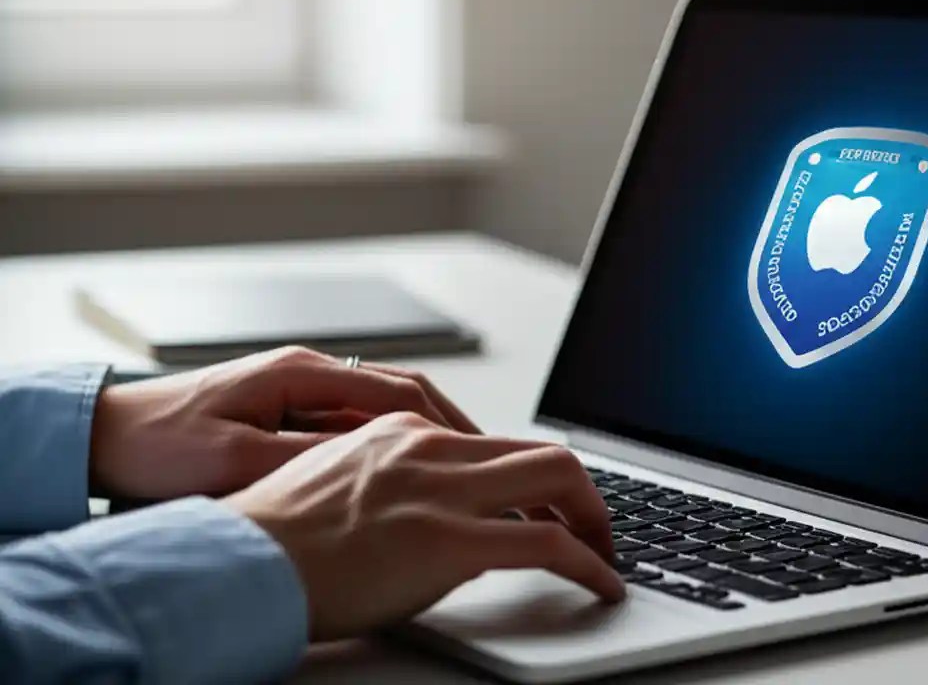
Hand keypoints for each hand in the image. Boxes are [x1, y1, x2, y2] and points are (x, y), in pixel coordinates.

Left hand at [90, 346, 477, 499]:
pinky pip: (353, 421)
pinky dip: (388, 442)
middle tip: (485, 456)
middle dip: (448, 423)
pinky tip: (403, 469)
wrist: (104, 439)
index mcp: (298, 372)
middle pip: (399, 392)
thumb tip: (368, 464)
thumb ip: (305, 458)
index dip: (445, 422)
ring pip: (380, 407)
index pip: (397, 391)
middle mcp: (304, 372)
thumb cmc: (156, 444)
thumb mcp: (233, 459)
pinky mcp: (285, 411)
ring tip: (456, 464)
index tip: (478, 449)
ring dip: (421, 433)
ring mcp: (296, 390)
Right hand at [223, 412, 623, 640]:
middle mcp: (429, 448)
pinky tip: (601, 585)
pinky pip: (548, 543)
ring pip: (559, 478)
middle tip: (593, 530)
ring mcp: (441, 490)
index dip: (537, 480)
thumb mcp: (335, 486)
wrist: (234, 565)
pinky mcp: (448, 540)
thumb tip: (426, 512)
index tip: (551, 506)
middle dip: (582, 493)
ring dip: (595, 522)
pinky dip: (589, 563)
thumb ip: (391, 484)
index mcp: (401, 432)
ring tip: (604, 558)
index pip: (496, 443)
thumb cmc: (270, 540)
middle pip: (542, 451)